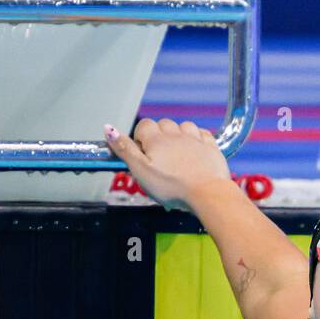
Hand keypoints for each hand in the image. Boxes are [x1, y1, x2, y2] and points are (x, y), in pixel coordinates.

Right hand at [104, 117, 231, 211]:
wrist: (207, 193)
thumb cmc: (173, 187)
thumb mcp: (141, 171)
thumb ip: (124, 149)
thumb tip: (108, 129)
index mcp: (157, 139)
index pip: (143, 125)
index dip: (139, 138)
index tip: (142, 154)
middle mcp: (176, 134)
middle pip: (163, 124)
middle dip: (158, 137)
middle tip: (158, 159)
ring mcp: (195, 139)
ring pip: (183, 126)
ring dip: (178, 135)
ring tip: (176, 155)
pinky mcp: (211, 148)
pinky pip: (202, 134)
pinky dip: (197, 138)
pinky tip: (195, 149)